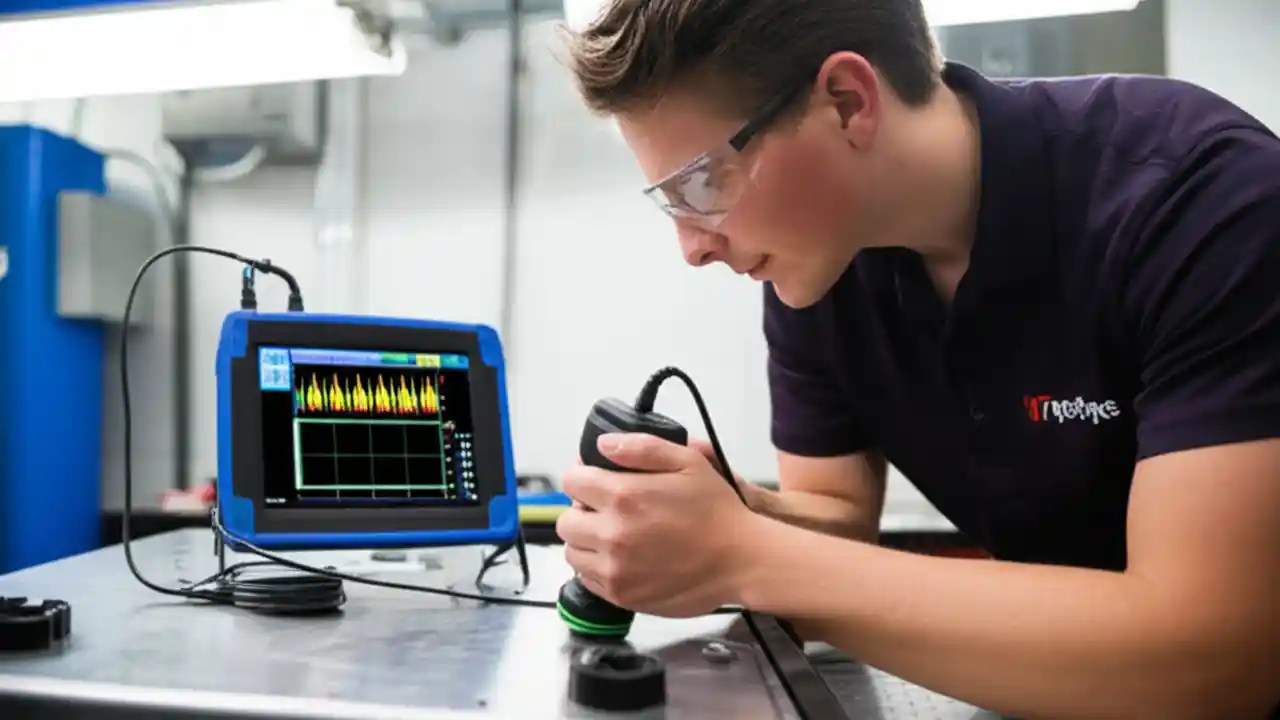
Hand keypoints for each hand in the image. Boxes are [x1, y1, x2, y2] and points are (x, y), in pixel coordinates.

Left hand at [556, 433, 757, 617]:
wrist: (741, 561)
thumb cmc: (717, 511)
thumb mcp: (688, 462)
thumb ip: (641, 448)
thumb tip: (602, 445)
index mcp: (623, 497)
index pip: (572, 481)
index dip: (582, 474)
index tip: (596, 477)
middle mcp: (611, 534)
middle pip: (567, 519)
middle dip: (583, 509)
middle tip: (608, 509)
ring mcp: (614, 569)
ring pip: (573, 551)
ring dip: (587, 540)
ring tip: (614, 534)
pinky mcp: (622, 595)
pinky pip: (588, 578)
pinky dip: (598, 566)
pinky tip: (623, 558)